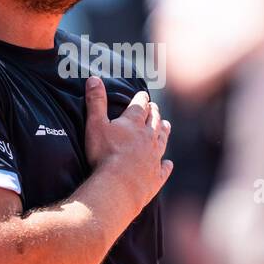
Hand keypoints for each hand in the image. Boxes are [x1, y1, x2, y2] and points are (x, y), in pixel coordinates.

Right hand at [84, 76, 171, 208]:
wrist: (119, 185)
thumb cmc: (104, 154)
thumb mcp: (95, 124)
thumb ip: (96, 101)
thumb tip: (94, 78)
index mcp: (134, 123)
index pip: (140, 106)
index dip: (141, 99)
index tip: (143, 95)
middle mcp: (148, 138)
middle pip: (154, 121)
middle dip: (154, 112)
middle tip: (155, 107)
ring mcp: (154, 157)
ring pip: (162, 140)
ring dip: (164, 132)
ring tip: (166, 125)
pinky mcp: (156, 176)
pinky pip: (164, 169)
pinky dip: (166, 165)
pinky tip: (169, 164)